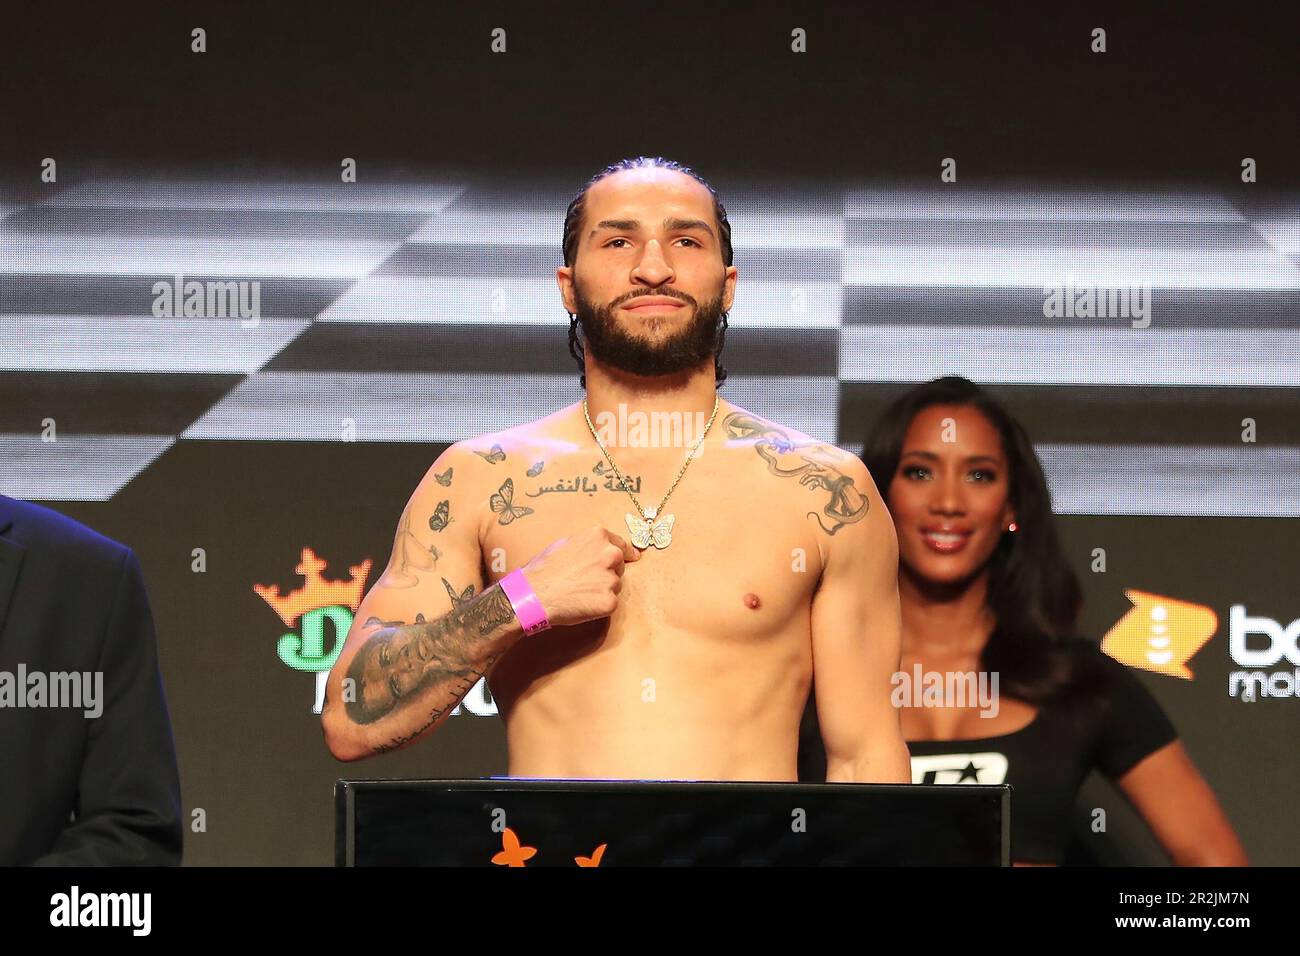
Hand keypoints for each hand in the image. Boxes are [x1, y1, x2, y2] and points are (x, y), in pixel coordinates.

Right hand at [517, 525, 641, 627]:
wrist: (534, 594)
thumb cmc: (544, 569)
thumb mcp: (565, 543)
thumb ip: (588, 544)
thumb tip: (600, 547)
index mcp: (598, 536)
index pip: (621, 545)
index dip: (626, 553)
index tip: (633, 557)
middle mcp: (610, 554)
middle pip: (619, 565)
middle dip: (608, 572)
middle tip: (586, 581)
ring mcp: (611, 578)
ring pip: (615, 585)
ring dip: (602, 589)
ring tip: (579, 592)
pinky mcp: (610, 601)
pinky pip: (610, 603)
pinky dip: (599, 606)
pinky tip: (581, 603)